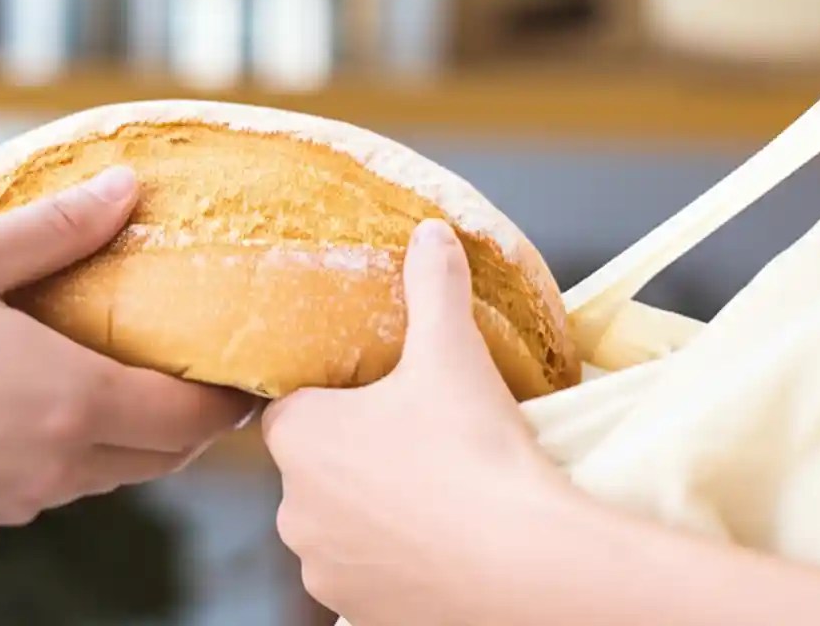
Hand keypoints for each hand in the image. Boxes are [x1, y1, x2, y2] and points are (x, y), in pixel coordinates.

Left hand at [262, 220, 572, 624]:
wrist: (527, 567)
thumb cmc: (475, 453)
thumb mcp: (453, 352)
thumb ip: (434, 285)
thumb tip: (431, 232)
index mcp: (299, 438)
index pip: (291, 405)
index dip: (334, 397)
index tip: (374, 396)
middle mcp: (292, 508)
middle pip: (316, 467)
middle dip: (355, 455)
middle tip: (416, 442)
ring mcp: (324, 567)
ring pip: (338, 525)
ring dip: (372, 511)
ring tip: (434, 496)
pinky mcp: (359, 612)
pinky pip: (364, 574)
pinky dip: (392, 561)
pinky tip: (437, 545)